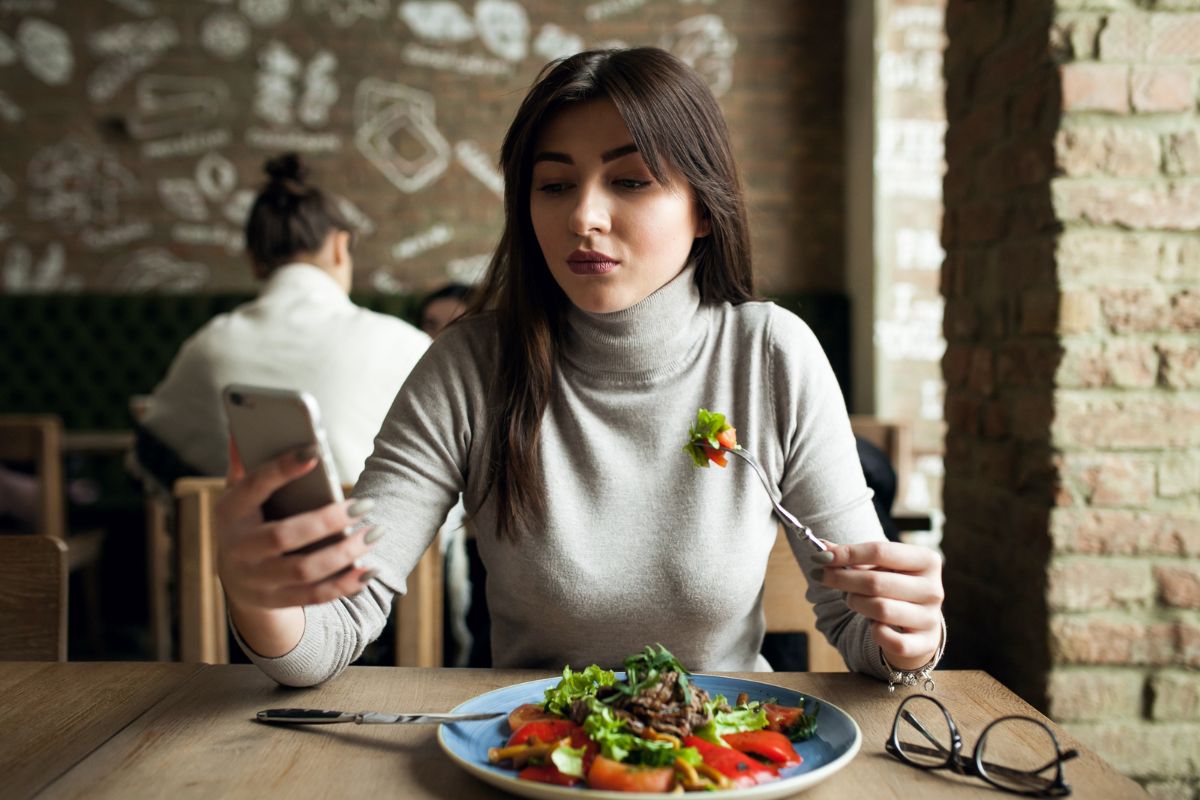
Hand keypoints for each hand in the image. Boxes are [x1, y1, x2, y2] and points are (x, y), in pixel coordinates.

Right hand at [216, 439, 378, 611]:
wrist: (238, 579)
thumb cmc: (249, 521)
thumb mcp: (240, 493)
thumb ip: (246, 462)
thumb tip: (242, 425)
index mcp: (230, 512)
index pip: (254, 487)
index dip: (282, 469)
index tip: (315, 452)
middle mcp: (239, 548)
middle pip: (284, 535)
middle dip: (328, 520)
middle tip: (365, 504)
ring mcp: (257, 579)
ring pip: (304, 570)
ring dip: (344, 553)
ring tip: (375, 532)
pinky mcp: (277, 600)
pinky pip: (314, 596)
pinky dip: (344, 585)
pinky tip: (369, 569)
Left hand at [808, 540, 943, 670]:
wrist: (918, 625)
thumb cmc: (894, 588)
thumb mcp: (879, 568)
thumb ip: (851, 557)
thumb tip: (821, 547)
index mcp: (926, 560)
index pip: (880, 551)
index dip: (846, 553)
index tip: (819, 556)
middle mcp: (933, 589)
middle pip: (875, 581)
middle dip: (841, 579)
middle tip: (821, 576)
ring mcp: (930, 618)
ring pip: (880, 609)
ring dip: (855, 603)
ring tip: (851, 599)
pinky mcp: (924, 644)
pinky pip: (892, 640)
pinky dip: (876, 633)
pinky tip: (873, 626)